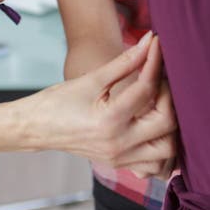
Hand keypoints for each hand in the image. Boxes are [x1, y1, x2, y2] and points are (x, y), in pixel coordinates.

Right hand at [28, 33, 175, 166]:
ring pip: (167, 152)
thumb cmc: (59, 101)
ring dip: (172, 127)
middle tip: (160, 78)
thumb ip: (124, 62)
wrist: (38, 128)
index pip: (146, 88)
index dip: (155, 62)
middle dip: (169, 96)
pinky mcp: (120, 164)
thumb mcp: (92, 78)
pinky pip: (155, 167)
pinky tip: (156, 129)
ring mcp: (121, 159)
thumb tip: (149, 42)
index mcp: (109, 120)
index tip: (157, 45)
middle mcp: (119, 144)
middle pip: (167, 124)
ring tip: (160, 104)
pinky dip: (163, 151)